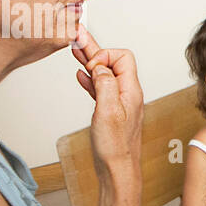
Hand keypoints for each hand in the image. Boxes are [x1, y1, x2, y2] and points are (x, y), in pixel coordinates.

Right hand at [71, 24, 142, 182]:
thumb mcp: (107, 110)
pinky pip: (101, 88)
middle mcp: (128, 94)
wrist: (117, 170)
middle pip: (112, 63)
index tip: (90, 66)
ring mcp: (120, 103)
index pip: (122, 57)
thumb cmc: (115, 147)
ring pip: (104, 74)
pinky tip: (81, 76)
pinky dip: (90, 79)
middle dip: (95, 49)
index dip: (104, 55)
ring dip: (90, 62)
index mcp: (131, 90)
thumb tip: (99, 66)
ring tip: (75, 49)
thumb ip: (105, 84)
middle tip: (78, 35)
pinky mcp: (111, 112)